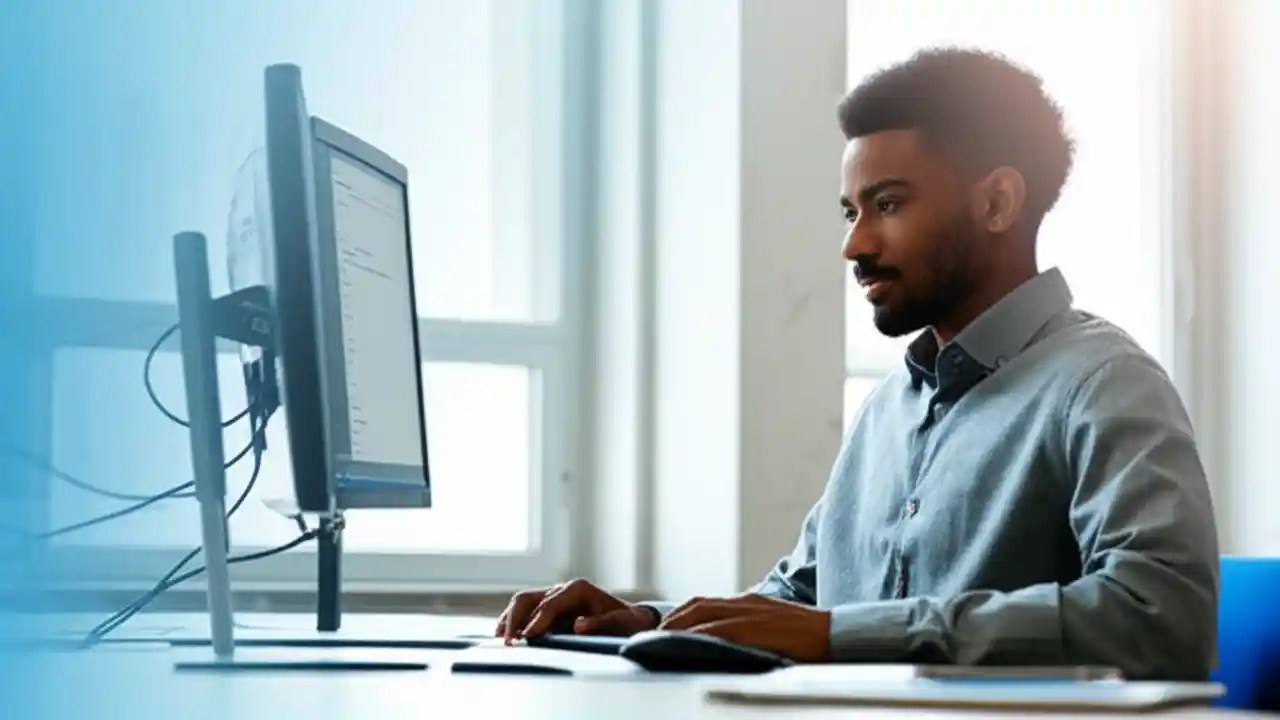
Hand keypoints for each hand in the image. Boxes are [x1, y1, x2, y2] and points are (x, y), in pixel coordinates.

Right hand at [494, 578, 659, 644]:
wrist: (629, 619)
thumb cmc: (626, 621)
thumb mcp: (621, 623)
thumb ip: (601, 623)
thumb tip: (577, 625)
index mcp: (577, 589)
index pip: (549, 604)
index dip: (537, 621)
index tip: (527, 637)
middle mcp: (561, 590)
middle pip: (528, 599)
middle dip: (515, 620)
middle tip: (508, 642)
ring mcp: (552, 597)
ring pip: (522, 603)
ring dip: (508, 620)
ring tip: (500, 640)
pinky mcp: (547, 609)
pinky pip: (523, 612)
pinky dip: (511, 622)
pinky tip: (503, 636)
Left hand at [659, 594, 830, 661]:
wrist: (832, 633)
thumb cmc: (804, 633)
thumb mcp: (770, 624)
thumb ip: (748, 627)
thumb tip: (726, 640)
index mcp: (747, 602)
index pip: (704, 602)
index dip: (680, 613)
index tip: (664, 627)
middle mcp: (744, 603)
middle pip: (697, 605)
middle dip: (671, 619)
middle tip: (653, 635)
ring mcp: (749, 613)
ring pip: (703, 614)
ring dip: (678, 626)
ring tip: (660, 640)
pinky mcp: (755, 627)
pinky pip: (720, 629)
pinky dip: (698, 634)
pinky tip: (686, 643)